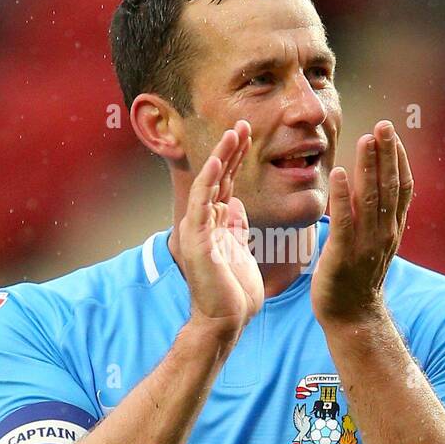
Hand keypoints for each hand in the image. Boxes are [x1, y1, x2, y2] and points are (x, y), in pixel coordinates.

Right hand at [179, 120, 263, 337]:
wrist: (226, 320)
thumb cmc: (235, 292)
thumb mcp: (240, 249)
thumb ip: (235, 226)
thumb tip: (235, 204)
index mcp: (217, 223)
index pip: (227, 182)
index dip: (236, 158)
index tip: (247, 134)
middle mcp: (205, 221)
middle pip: (219, 177)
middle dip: (231, 149)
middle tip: (243, 123)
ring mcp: (199, 229)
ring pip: (209, 184)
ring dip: (222, 156)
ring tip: (234, 133)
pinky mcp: (197, 238)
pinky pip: (203, 203)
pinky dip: (210, 181)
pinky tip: (219, 160)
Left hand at [312, 120, 412, 326]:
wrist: (351, 316)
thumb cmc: (357, 275)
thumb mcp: (374, 240)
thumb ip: (375, 213)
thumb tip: (372, 182)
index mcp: (392, 227)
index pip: (402, 186)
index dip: (398, 158)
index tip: (391, 132)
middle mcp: (385, 233)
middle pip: (390, 186)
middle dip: (387, 154)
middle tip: (383, 126)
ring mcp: (366, 244)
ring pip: (371, 198)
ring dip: (368, 167)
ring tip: (365, 140)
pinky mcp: (343, 255)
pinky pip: (345, 221)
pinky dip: (344, 196)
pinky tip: (340, 173)